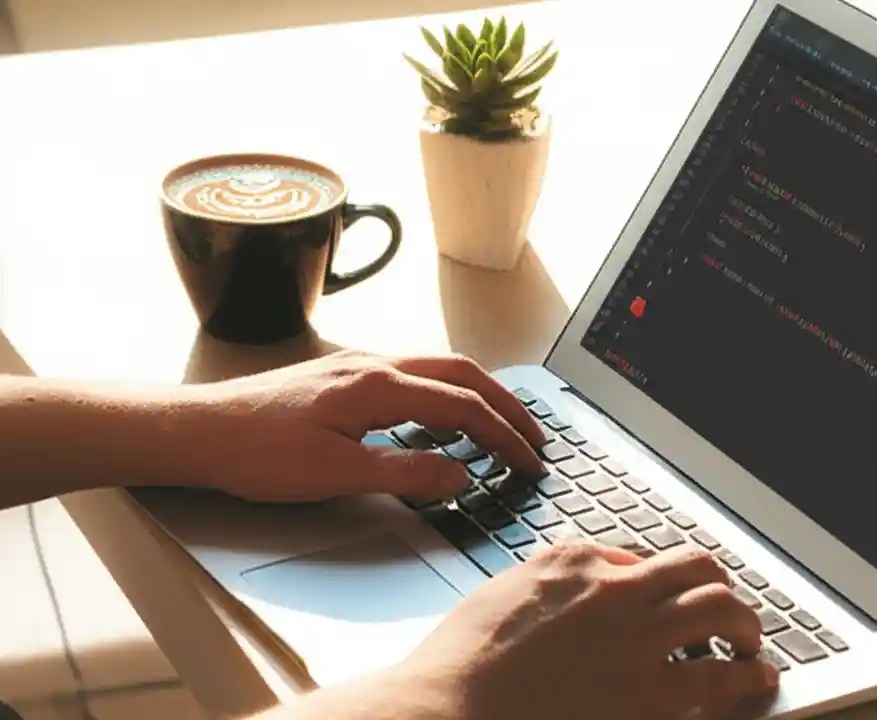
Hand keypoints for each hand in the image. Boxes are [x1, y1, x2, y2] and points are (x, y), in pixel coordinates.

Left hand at [185, 350, 546, 502]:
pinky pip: (415, 374)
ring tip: (502, 425)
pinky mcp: (345, 374)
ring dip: (479, 394)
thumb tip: (460, 475)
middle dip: (507, 404)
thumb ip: (405, 473)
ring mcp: (360, 364)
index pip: (464, 407)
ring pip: (440, 368)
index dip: (504, 436)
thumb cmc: (258, 452)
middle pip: (463, 374)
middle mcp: (376, 364)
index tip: (528, 462)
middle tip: (535, 436)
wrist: (200, 430)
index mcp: (380, 386)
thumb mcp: (336, 474)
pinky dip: (448, 392)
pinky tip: (443, 417)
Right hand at [389, 542, 778, 719]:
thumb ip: (548, 582)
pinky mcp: (651, 695)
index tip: (669, 598)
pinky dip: (747, 675)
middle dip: (719, 588)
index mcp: (573, 563)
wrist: (446, 714)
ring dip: (744, 623)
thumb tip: (582, 580)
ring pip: (720, 608)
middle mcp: (615, 591)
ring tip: (750, 641)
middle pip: (695, 569)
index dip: (661, 583)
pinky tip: (756, 679)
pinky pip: (719, 677)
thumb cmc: (459, 668)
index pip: (639, 559)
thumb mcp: (501, 597)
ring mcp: (638, 641)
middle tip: (728, 612)